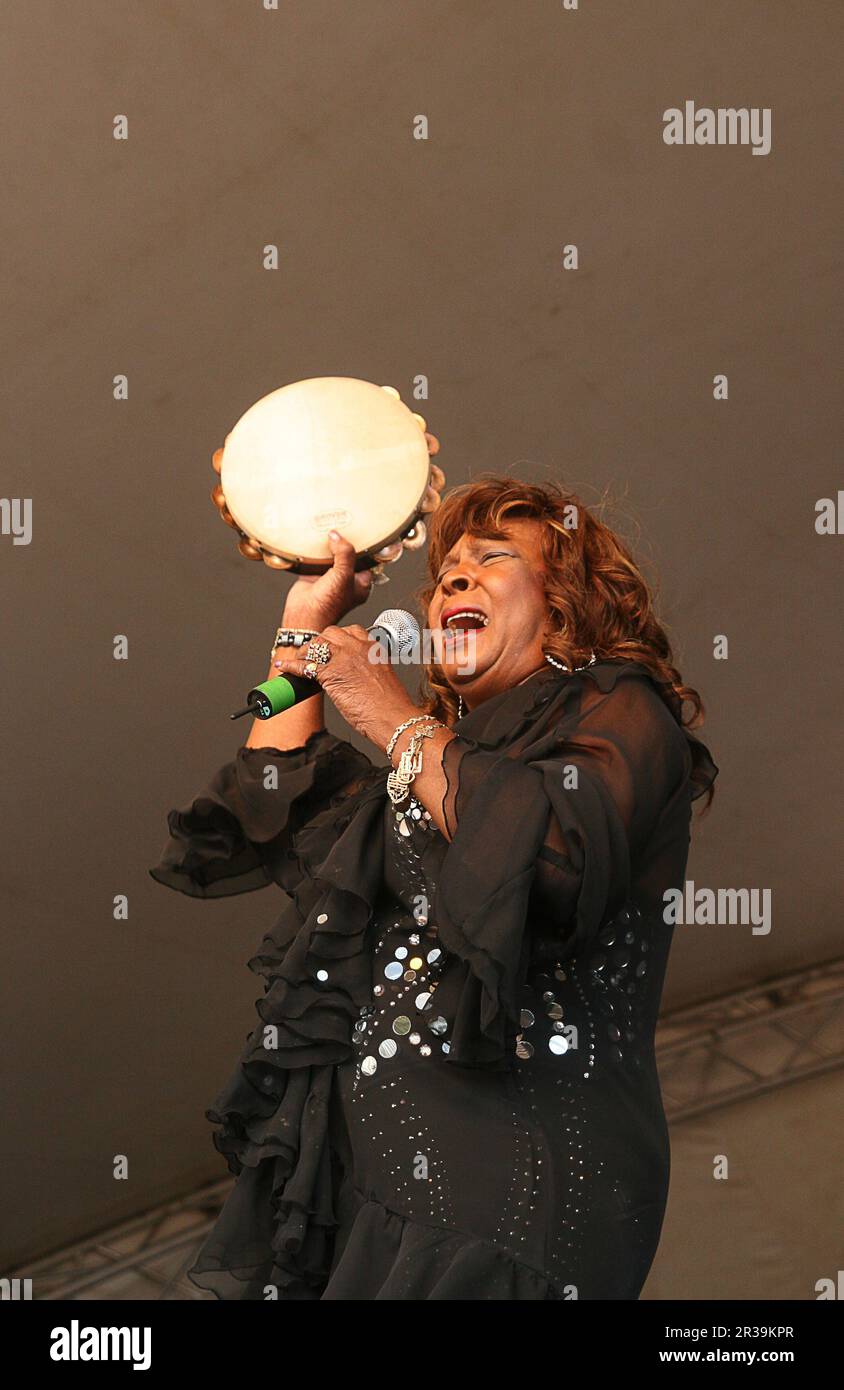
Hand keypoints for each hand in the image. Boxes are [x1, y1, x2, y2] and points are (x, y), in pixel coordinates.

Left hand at [271, 624, 416, 747]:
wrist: (394, 719)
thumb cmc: (391, 706)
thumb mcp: (381, 679)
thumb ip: (367, 671)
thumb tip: (351, 677)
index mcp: (374, 648)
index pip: (351, 631)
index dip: (336, 640)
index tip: (330, 648)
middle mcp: (358, 647)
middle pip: (330, 633)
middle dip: (319, 643)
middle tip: (313, 656)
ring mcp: (344, 658)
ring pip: (316, 645)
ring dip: (305, 653)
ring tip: (300, 663)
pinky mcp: (331, 673)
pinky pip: (305, 665)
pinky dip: (292, 666)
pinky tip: (285, 668)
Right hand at [282, 531, 374, 629]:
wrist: (303, 614)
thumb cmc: (329, 604)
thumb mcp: (344, 574)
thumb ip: (345, 553)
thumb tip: (338, 536)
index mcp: (361, 583)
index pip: (367, 560)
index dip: (365, 547)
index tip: (362, 532)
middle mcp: (347, 580)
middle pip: (348, 555)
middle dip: (345, 543)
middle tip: (343, 527)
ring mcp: (330, 577)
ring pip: (332, 555)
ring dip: (329, 545)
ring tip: (328, 530)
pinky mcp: (314, 574)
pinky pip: (316, 558)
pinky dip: (314, 550)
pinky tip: (314, 540)